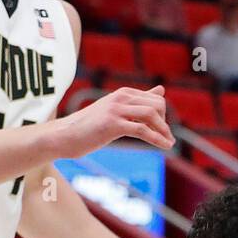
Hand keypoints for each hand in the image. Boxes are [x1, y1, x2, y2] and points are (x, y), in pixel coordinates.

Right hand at [57, 85, 174, 156]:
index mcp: (123, 93)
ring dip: (164, 131)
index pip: (155, 100)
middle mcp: (120, 97)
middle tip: (166, 138)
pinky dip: (157, 139)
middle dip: (165, 124)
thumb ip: (140, 100)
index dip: (164, 117)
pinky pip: (142, 130)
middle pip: (157, 106)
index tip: (163, 131)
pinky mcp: (113, 124)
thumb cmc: (92, 125)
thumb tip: (162, 90)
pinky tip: (165, 147)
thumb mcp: (117, 110)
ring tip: (169, 144)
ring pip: (151, 115)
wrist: (67, 135)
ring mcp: (116, 109)